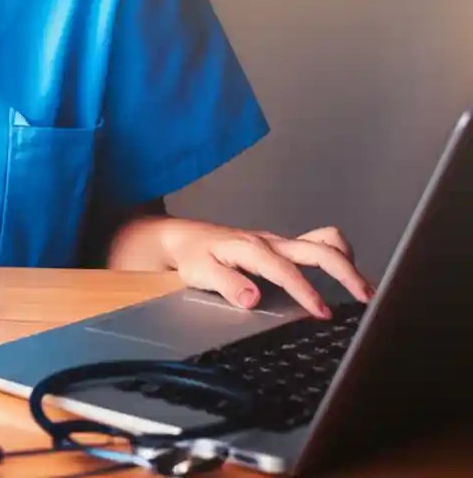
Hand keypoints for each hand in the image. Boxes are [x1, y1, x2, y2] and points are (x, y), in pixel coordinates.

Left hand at [163, 223, 374, 317]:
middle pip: (319, 248)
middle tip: (366, 297)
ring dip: (347, 261)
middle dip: (346, 272)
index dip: (306, 292)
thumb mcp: (201, 273)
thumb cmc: (193, 257)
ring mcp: (279, 241)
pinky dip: (336, 257)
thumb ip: (227, 286)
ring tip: (363, 288)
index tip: (323, 313)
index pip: (286, 271)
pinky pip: (316, 243)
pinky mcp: (283, 245)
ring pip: (323, 240)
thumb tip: (253, 299)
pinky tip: (343, 276)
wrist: (185, 238)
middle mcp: (271, 242)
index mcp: (252, 249)